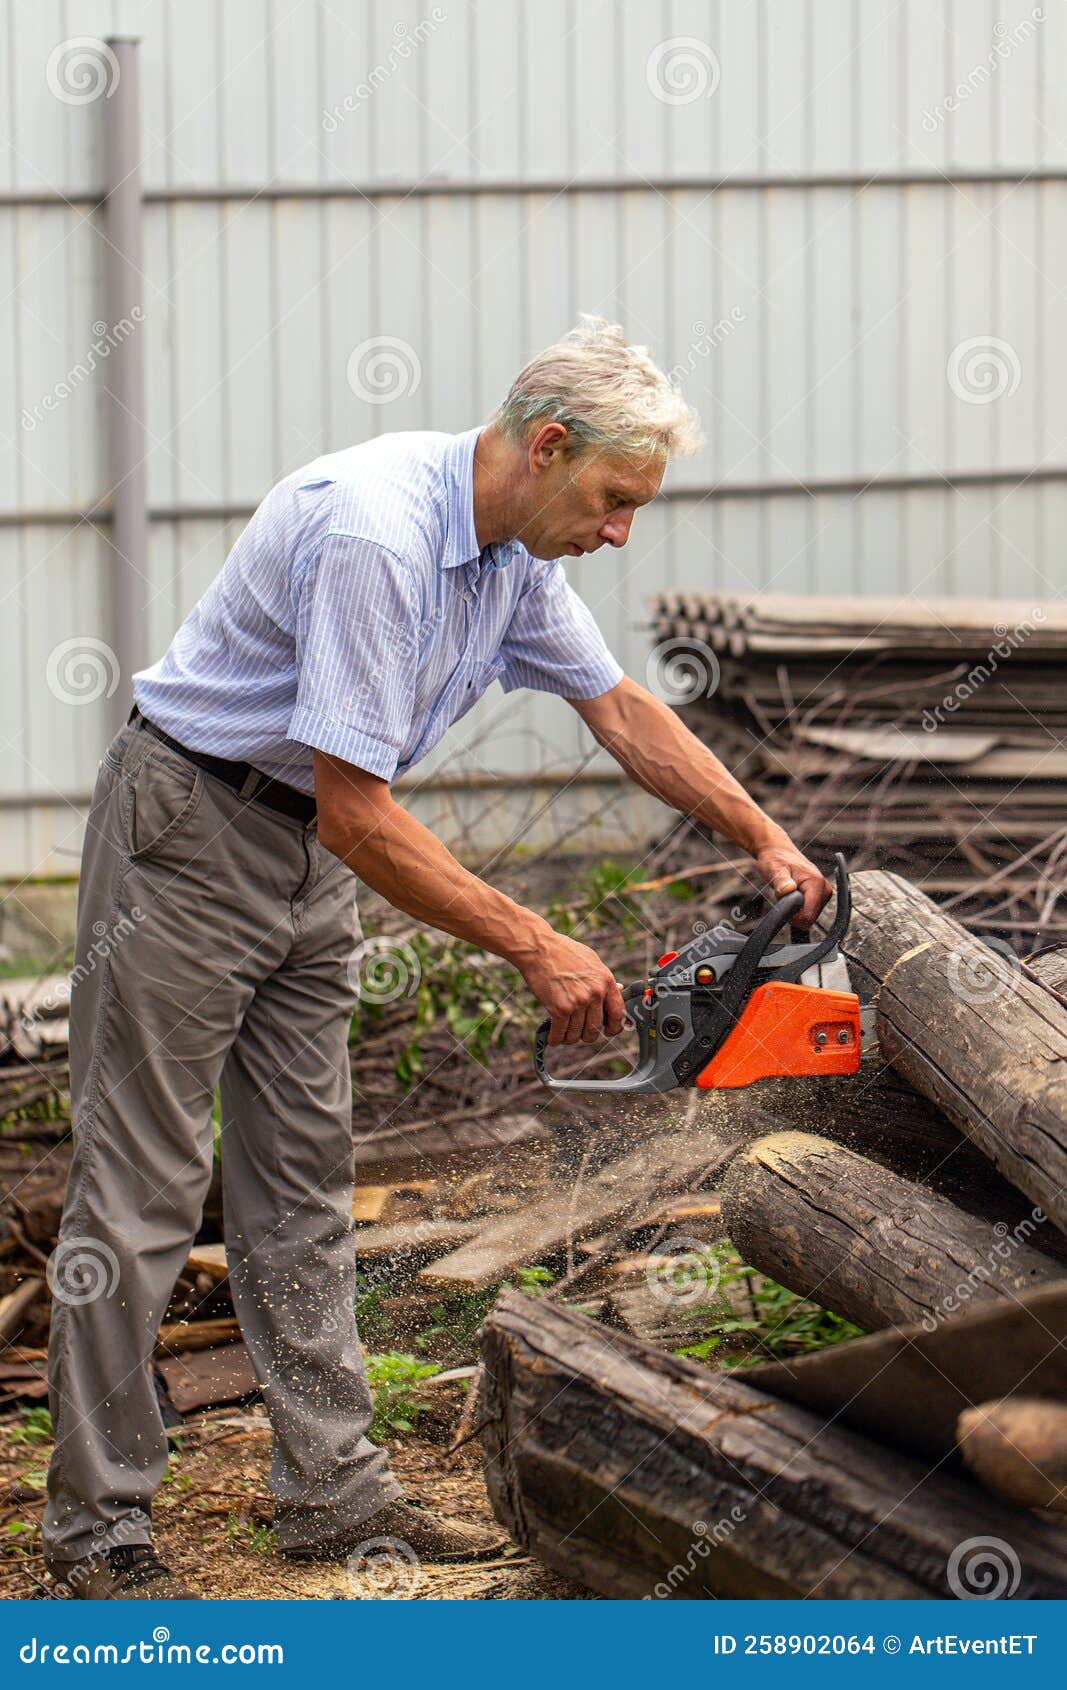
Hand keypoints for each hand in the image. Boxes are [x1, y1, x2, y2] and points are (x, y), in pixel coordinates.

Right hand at [521, 931, 627, 1046]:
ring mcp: (578, 1002)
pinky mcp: (560, 1008)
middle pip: (595, 1028)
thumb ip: (603, 979)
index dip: (614, 1028)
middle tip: (580, 1033)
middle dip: (587, 1035)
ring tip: (564, 1035)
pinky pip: (560, 1032)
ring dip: (570, 1038)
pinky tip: (553, 1038)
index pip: (618, 1013)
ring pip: (577, 1033)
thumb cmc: (563, 952)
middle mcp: (595, 993)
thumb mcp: (592, 961)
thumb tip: (617, 989)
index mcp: (606, 981)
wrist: (539, 949)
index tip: (608, 1031)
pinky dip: (556, 1038)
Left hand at [755, 838, 832, 928]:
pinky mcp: (821, 897)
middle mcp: (825, 889)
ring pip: (809, 917)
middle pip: (810, 919)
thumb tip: (787, 890)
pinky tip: (793, 896)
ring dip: (796, 910)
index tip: (783, 903)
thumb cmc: (776, 859)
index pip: (808, 916)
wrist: (778, 852)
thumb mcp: (774, 869)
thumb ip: (781, 882)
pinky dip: (799, 908)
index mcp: (817, 883)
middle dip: (794, 912)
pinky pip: (809, 913)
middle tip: (785, 896)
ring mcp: (824, 893)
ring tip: (788, 893)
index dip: (793, 916)